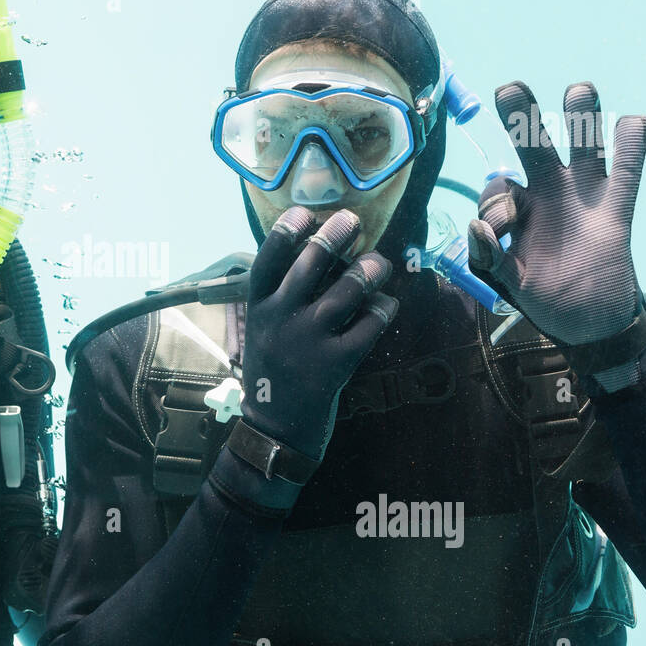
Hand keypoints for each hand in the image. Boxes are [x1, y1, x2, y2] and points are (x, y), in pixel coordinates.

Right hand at [241, 207, 396, 460]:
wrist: (275, 433)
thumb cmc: (273, 374)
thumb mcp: (262, 332)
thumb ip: (279, 299)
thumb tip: (316, 256)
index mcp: (258, 308)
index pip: (268, 259)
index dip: (286, 231)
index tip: (305, 213)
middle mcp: (279, 319)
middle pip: (311, 262)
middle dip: (336, 234)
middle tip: (353, 221)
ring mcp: (307, 341)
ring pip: (347, 289)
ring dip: (369, 268)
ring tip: (379, 262)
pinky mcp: (334, 364)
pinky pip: (368, 326)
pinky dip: (383, 309)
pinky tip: (388, 304)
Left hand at [467, 81, 645, 347]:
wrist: (587, 323)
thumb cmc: (542, 296)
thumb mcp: (504, 283)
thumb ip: (487, 258)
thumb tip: (476, 228)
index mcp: (518, 208)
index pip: (499, 187)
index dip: (494, 203)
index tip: (499, 229)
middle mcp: (550, 192)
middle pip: (534, 144)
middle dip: (522, 116)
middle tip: (510, 89)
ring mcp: (584, 197)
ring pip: (583, 147)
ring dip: (582, 118)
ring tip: (579, 90)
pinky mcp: (616, 211)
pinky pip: (627, 174)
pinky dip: (631, 149)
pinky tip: (632, 123)